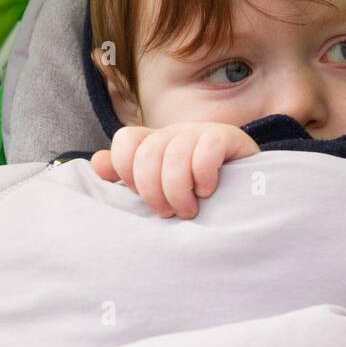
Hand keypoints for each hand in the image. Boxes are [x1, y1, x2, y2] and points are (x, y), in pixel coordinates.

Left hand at [90, 122, 259, 218]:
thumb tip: (97, 163)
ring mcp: (201, 132)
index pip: (126, 140)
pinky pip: (206, 149)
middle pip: (149, 152)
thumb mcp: (160, 192)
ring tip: (189, 211)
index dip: (127, 170)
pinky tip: (209, 191)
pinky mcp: (228, 137)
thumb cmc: (196, 198)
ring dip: (179, 190)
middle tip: (168, 213)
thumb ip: (128, 178)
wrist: (248, 196)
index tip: (140, 197)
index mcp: (155, 143)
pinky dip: (203, 175)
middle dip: (154, 190)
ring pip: (176, 154)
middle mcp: (175, 133)